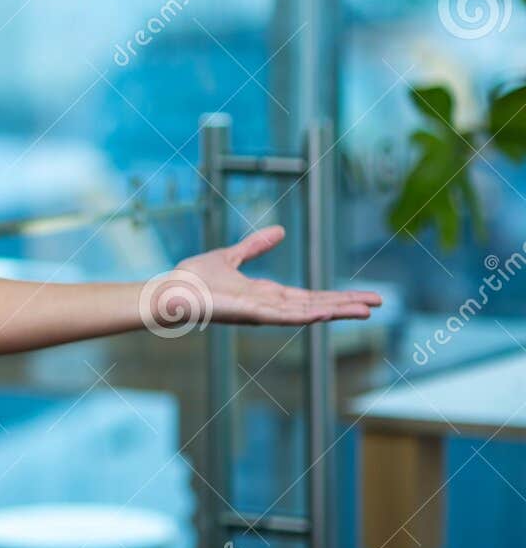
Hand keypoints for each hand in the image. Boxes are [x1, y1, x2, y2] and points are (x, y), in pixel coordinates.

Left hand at [143, 225, 382, 330]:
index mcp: (266, 293)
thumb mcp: (231, 256)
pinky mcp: (250, 315)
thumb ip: (255, 246)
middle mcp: (269, 306)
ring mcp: (261, 312)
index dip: (336, 297)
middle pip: (316, 305)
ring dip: (335, 311)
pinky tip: (327, 313)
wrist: (170, 292)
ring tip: (366, 310)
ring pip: (307, 312)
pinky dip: (306, 315)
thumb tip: (280, 231)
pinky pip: (283, 316)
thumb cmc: (193, 279)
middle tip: (378, 304)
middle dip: (346, 305)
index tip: (363, 297)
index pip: (309, 296)